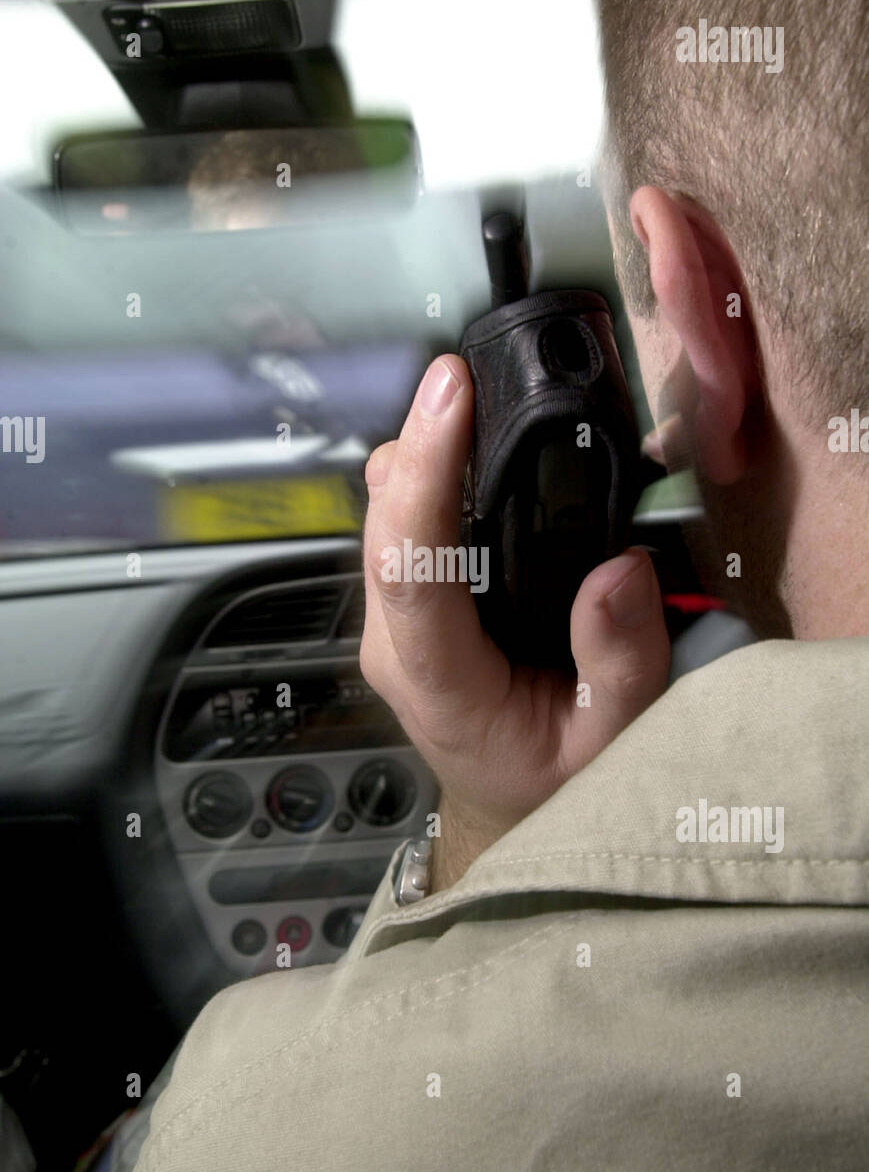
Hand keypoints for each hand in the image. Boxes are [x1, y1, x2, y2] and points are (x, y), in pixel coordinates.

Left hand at [361, 355, 670, 889]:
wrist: (510, 799)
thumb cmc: (554, 776)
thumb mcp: (609, 740)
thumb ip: (618, 661)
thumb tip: (617, 565)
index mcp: (439, 683)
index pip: (409, 569)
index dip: (425, 475)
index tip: (451, 395)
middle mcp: (393, 643)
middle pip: (384, 522)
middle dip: (421, 440)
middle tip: (469, 373)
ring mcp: (389, 619)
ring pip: (383, 513)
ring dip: (423, 451)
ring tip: (474, 398)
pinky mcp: (401, 600)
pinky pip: (401, 522)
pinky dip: (431, 473)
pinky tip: (469, 443)